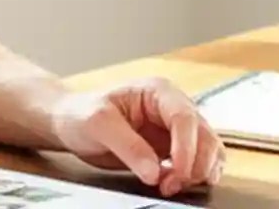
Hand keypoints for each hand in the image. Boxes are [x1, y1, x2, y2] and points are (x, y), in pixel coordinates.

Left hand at [49, 77, 225, 196]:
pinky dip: (194, 176)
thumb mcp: (98, 123)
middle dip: (194, 164)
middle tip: (170, 185)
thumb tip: (154, 172)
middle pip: (204, 136)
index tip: (177, 172)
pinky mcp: (173, 148)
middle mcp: (172, 107)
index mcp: (157, 91)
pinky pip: (198, 163)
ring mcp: (175, 129)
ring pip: (208, 151)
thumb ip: (127, 145)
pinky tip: (175, 184)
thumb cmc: (80, 113)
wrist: (70, 123)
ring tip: (170, 186)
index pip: (185, 117)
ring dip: (197, 173)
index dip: (187, 147)